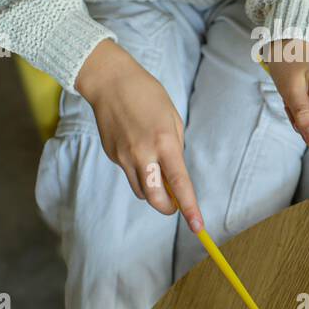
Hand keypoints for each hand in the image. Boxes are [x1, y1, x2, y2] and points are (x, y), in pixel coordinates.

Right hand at [74, 38, 203, 230]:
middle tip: (175, 205)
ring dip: (152, 191)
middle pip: (154, 198)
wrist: (110, 82)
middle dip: (167, 208)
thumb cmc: (147, 94)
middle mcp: (142, 154)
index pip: (179, 183)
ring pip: (140, 191)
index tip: (198, 226)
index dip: (190, 207)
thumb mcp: (172, 117)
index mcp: (164, 142)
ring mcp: (123, 157)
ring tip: (157, 171)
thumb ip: (175, 146)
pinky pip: (129, 173)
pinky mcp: (111, 155)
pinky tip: (137, 148)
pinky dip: (139, 172)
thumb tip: (174, 172)